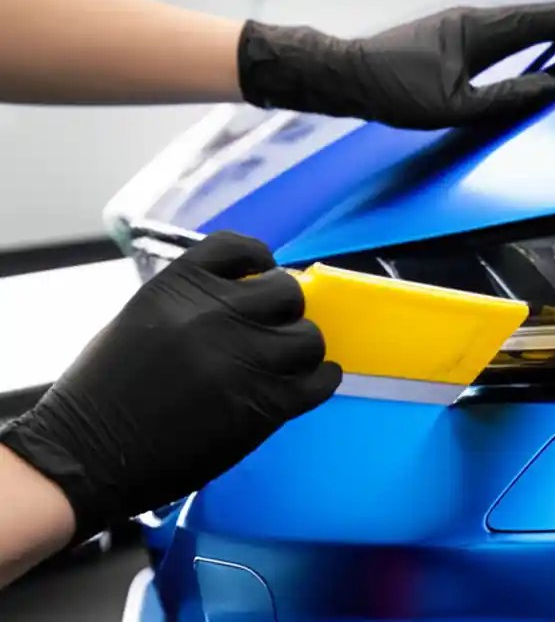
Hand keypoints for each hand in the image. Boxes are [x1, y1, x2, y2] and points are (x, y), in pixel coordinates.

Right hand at [0, 232, 340, 539]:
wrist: (83, 455)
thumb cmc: (101, 395)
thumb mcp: (138, 321)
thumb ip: (191, 307)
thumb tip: (242, 302)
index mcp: (178, 286)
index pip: (240, 248)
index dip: (259, 261)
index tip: (263, 274)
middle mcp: (216, 314)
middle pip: (287, 293)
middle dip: (284, 310)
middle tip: (274, 330)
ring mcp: (244, 359)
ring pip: (309, 337)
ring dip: (302, 348)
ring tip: (288, 362)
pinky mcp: (264, 404)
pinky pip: (319, 380)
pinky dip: (322, 379)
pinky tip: (312, 381)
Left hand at [237, 1, 554, 128]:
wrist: (348, 74)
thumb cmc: (392, 91)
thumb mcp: (451, 106)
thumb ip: (504, 99)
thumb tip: (550, 87)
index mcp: (484, 31)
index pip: (553, 22)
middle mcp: (482, 21)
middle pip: (552, 14)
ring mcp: (474, 26)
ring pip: (538, 19)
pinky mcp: (466, 37)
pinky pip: (522, 30)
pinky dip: (552, 30)